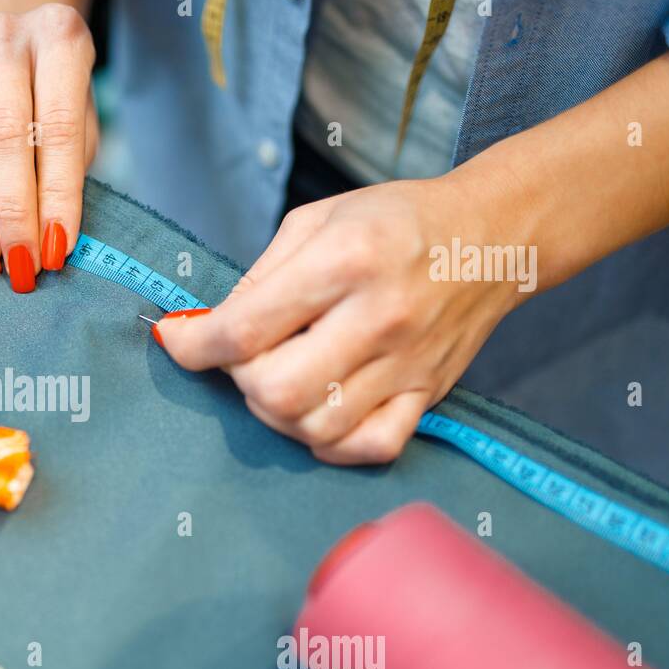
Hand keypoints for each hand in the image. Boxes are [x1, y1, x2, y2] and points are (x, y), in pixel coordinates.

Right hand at [0, 4, 97, 291]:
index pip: (59, 127)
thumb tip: (48, 239)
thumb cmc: (53, 90)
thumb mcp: (81, 116)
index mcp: (58, 39)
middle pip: (3, 135)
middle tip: (19, 264)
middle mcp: (3, 39)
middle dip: (11, 211)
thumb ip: (68, 166)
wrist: (13, 33)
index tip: (56, 249)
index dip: (58, 195)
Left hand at [156, 177, 526, 463]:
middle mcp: (378, 317)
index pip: (245, 328)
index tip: (175, 340)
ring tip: (284, 377)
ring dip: (279, 413)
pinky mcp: (430, 394)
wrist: (492, 235)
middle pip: (276, 391)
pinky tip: (320, 411)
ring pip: (315, 428)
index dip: (194, 346)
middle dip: (241, 381)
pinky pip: (370, 447)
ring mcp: (408, 364)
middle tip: (247, 356)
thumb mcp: (316, 220)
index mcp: (344, 261)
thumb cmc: (394, 222)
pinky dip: (331, 443)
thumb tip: (208, 332)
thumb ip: (258, 278)